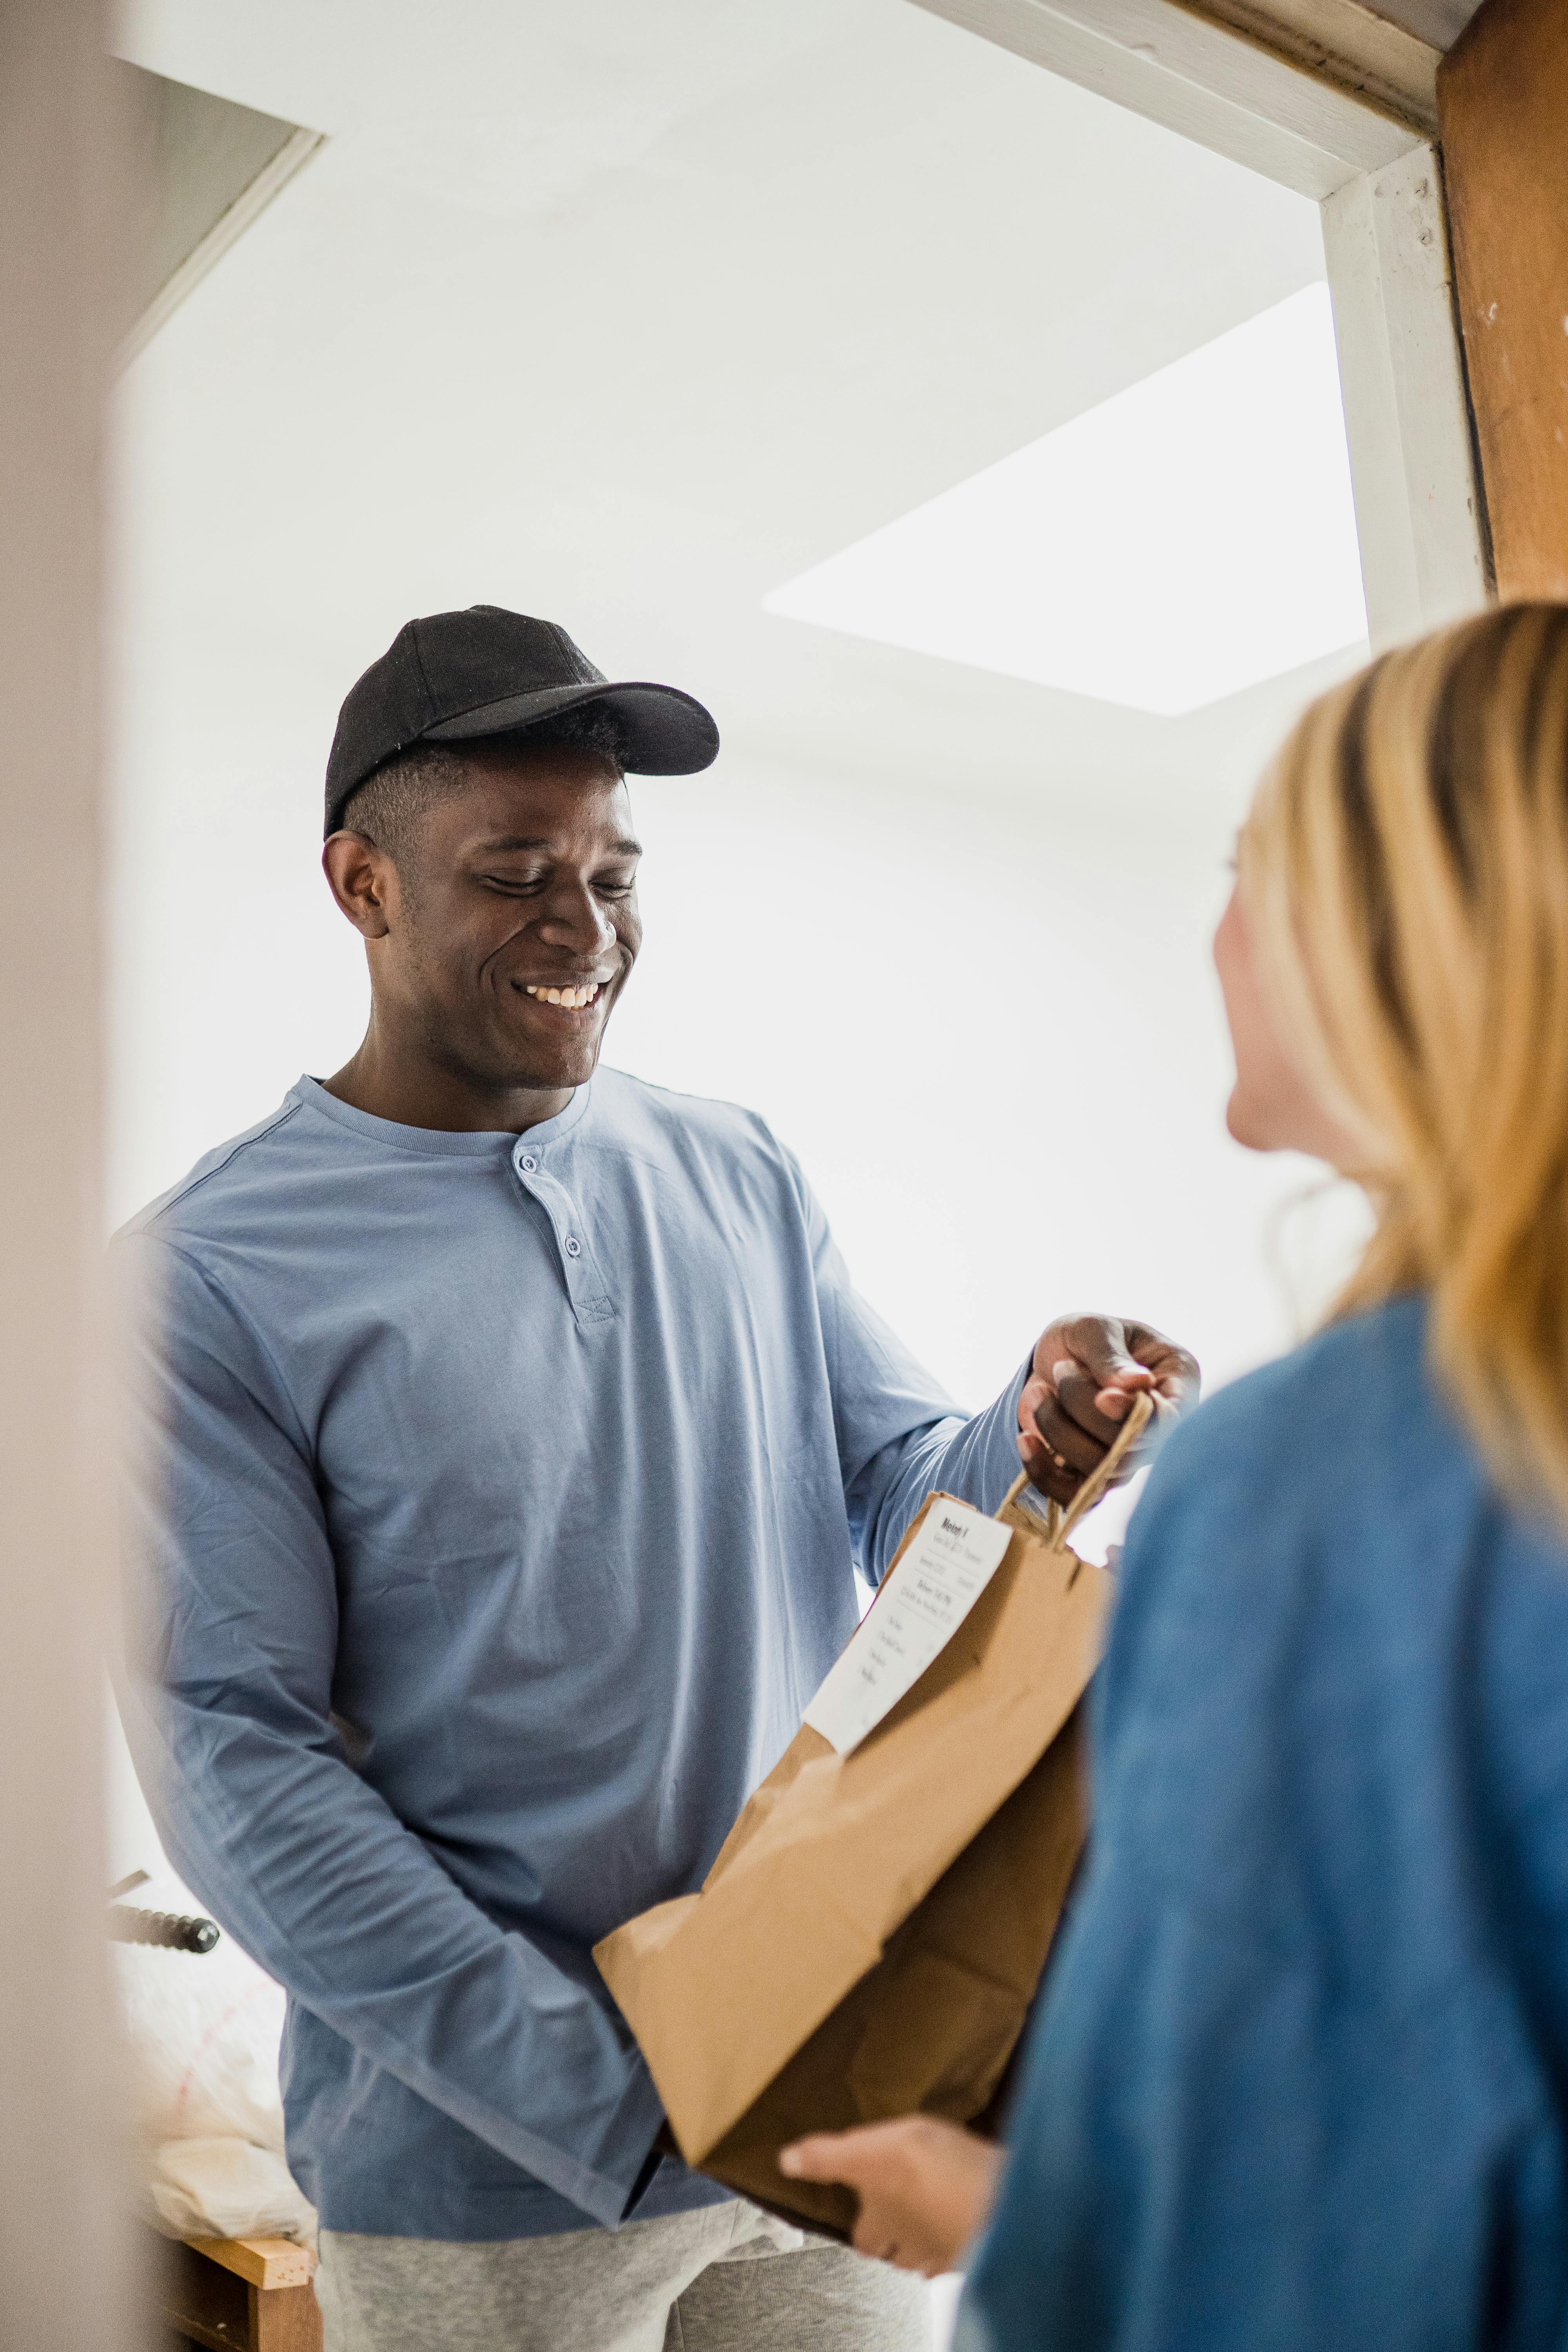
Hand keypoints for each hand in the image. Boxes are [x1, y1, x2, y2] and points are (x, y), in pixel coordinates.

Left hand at [778, 2116, 1002, 2275]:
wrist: (993, 2187)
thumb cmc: (928, 2171)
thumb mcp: (866, 2150)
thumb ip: (827, 2156)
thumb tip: (788, 2161)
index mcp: (879, 2223)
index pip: (864, 2240)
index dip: (863, 2230)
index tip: (861, 2218)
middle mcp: (912, 2245)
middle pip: (899, 2255)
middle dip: (897, 2240)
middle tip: (900, 2217)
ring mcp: (949, 2247)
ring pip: (932, 2254)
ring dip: (929, 2238)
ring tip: (932, 2216)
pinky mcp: (983, 2240)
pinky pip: (966, 2241)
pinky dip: (963, 2229)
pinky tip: (969, 2210)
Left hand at [1018, 1314, 1198, 1506]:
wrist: (1054, 1359)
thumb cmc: (1085, 1338)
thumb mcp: (1093, 1331)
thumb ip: (1111, 1357)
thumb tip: (1137, 1385)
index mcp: (1176, 1383)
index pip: (1170, 1421)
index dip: (1137, 1418)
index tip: (1103, 1396)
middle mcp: (1160, 1429)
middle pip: (1129, 1448)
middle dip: (1082, 1410)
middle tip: (1061, 1369)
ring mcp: (1129, 1456)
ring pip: (1099, 1471)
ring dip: (1057, 1430)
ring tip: (1038, 1390)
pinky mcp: (1095, 1475)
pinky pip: (1073, 1494)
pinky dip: (1043, 1471)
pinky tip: (1026, 1439)